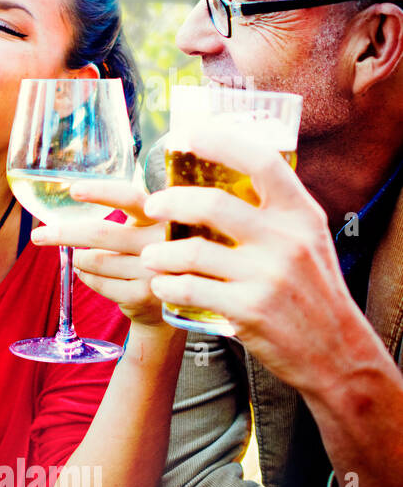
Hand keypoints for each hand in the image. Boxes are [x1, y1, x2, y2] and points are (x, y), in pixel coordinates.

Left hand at [30, 179, 171, 328]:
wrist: (173, 299)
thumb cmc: (150, 251)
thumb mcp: (148, 226)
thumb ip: (129, 209)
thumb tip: (74, 193)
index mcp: (161, 214)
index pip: (130, 198)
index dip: (102, 192)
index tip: (74, 190)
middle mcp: (162, 241)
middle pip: (100, 233)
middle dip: (64, 234)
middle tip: (39, 235)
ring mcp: (155, 270)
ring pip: (94, 261)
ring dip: (80, 260)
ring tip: (85, 259)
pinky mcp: (144, 295)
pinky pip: (97, 283)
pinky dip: (86, 278)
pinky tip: (93, 276)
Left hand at [139, 125, 354, 389]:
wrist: (335, 352)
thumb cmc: (310, 291)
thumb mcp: (305, 241)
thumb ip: (271, 213)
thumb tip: (220, 179)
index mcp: (300, 214)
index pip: (261, 162)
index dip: (220, 142)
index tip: (186, 135)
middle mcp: (286, 240)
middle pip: (212, 205)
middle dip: (170, 202)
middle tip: (151, 206)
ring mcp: (267, 276)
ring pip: (191, 251)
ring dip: (159, 253)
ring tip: (150, 257)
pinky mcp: (249, 310)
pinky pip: (189, 289)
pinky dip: (167, 286)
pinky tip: (162, 286)